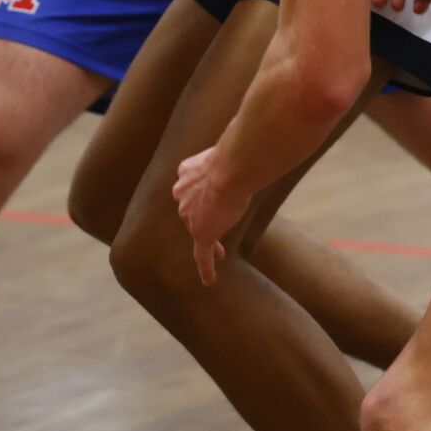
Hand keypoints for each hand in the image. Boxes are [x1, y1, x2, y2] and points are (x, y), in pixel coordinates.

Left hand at [172, 147, 250, 286]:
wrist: (230, 169)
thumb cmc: (235, 157)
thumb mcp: (227, 154)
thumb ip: (229, 158)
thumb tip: (248, 150)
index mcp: (186, 172)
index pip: (191, 186)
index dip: (198, 194)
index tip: (205, 200)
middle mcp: (182, 193)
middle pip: (191, 208)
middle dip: (202, 214)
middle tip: (216, 219)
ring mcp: (189, 215)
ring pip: (196, 228)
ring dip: (209, 235)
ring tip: (220, 252)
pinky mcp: (201, 233)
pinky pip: (201, 255)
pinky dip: (205, 267)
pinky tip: (208, 280)